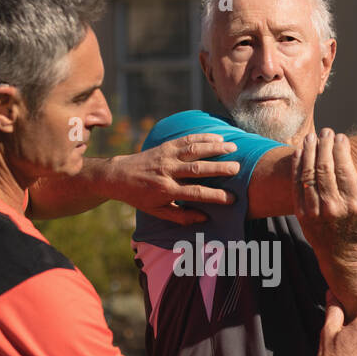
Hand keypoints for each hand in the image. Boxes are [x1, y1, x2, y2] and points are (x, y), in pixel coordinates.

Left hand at [109, 134, 239, 224]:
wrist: (118, 176)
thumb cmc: (141, 197)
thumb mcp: (158, 211)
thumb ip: (181, 216)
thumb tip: (204, 218)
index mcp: (166, 191)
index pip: (195, 194)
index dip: (214, 196)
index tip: (232, 198)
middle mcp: (167, 172)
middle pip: (197, 169)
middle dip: (219, 168)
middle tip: (238, 168)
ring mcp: (166, 157)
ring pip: (193, 150)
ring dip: (214, 148)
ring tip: (233, 149)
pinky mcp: (165, 146)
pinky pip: (186, 140)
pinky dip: (203, 137)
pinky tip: (218, 138)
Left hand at [294, 128, 356, 269]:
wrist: (341, 257)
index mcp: (353, 205)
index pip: (344, 169)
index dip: (341, 150)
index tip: (341, 137)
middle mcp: (332, 207)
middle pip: (324, 168)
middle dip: (324, 145)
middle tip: (326, 131)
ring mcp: (314, 211)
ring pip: (308, 174)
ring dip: (308, 152)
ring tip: (311, 137)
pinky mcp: (302, 214)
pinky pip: (296, 186)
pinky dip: (296, 166)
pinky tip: (298, 152)